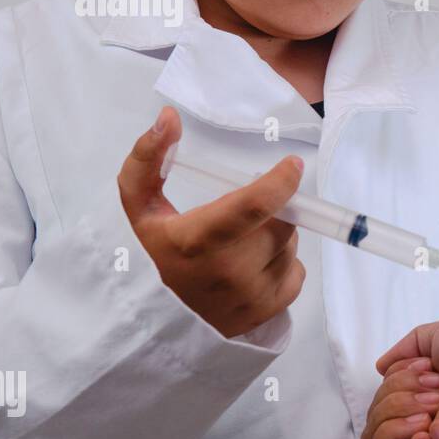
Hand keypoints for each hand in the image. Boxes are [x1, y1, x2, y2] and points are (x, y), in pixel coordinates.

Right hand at [118, 105, 305, 338]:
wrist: (161, 322)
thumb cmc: (159, 253)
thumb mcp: (141, 208)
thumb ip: (147, 160)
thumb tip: (168, 116)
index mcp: (195, 241)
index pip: (252, 206)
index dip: (280, 182)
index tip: (292, 165)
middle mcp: (227, 271)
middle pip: (280, 222)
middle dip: (273, 212)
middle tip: (245, 218)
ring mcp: (251, 295)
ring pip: (291, 246)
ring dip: (276, 238)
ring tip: (242, 247)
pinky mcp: (270, 311)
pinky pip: (297, 273)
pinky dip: (283, 266)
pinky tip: (253, 270)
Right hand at [376, 307, 438, 438]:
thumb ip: (411, 350)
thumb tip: (382, 366)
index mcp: (428, 398)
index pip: (383, 397)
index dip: (397, 379)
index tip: (432, 367)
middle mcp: (424, 425)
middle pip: (373, 416)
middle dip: (398, 393)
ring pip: (372, 437)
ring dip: (397, 411)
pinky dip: (393, 432)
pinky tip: (427, 421)